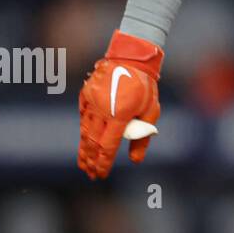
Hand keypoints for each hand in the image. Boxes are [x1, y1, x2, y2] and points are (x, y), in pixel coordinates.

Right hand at [77, 31, 163, 179]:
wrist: (130, 57)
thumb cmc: (145, 86)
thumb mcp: (150, 112)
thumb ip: (142, 136)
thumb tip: (134, 160)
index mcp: (119, 114)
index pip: (107, 146)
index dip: (103, 163)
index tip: (101, 174)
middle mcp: (101, 109)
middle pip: (93, 142)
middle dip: (91, 160)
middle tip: (91, 174)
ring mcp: (91, 101)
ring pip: (84, 131)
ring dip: (84, 149)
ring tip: (84, 164)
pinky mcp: (85, 95)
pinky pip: (83, 117)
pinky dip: (83, 132)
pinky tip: (84, 143)